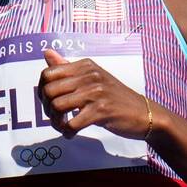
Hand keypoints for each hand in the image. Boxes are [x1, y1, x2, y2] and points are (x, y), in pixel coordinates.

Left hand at [38, 48, 152, 139]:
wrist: (143, 113)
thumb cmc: (115, 97)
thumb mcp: (93, 78)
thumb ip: (68, 68)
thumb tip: (46, 52)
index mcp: (85, 66)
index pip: (48, 73)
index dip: (42, 91)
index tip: (49, 102)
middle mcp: (90, 75)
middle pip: (49, 91)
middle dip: (47, 109)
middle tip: (56, 117)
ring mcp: (96, 92)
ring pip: (57, 106)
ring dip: (56, 122)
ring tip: (63, 126)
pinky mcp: (102, 111)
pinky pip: (72, 124)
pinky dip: (67, 132)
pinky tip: (71, 133)